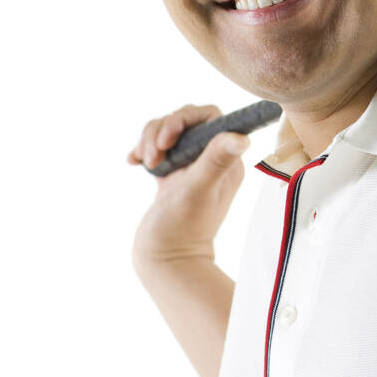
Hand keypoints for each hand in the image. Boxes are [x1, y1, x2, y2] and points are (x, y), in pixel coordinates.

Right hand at [128, 104, 249, 265]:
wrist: (165, 260)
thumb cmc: (181, 228)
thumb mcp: (197, 190)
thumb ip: (215, 161)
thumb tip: (243, 137)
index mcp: (227, 159)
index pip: (210, 117)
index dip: (186, 118)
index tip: (169, 138)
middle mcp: (212, 158)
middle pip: (185, 120)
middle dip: (162, 130)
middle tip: (154, 157)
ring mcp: (191, 165)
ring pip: (168, 130)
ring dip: (150, 140)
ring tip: (146, 163)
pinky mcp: (172, 172)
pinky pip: (157, 146)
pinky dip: (143, 149)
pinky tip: (133, 162)